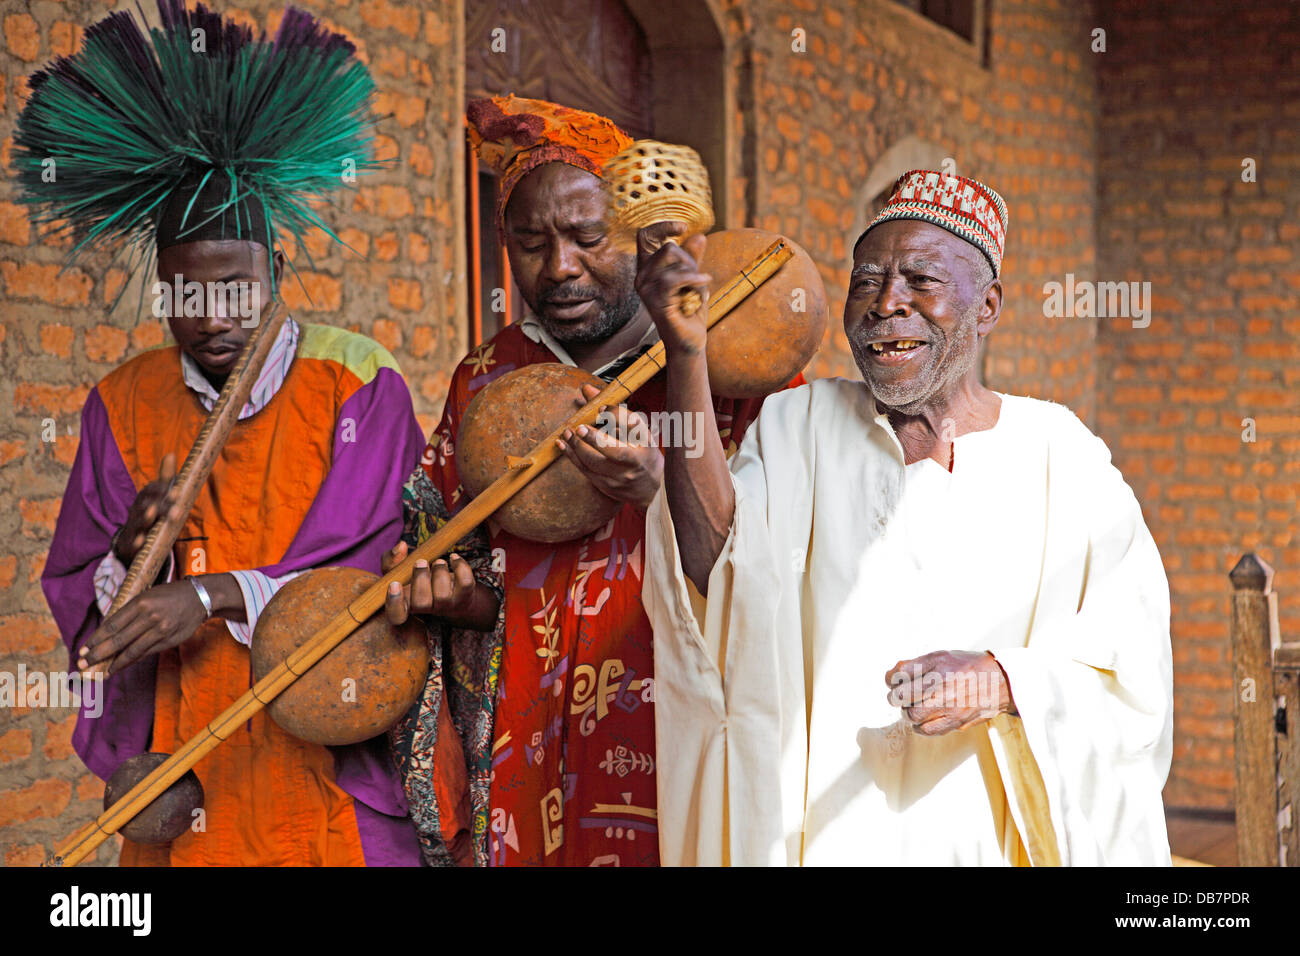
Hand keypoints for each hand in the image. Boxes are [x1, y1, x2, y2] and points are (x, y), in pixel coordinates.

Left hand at [79, 579, 208, 674]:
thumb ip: (129, 613)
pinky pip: (145, 653)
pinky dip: (130, 661)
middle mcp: (150, 616)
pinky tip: (120, 666)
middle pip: (118, 640)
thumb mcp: (147, 596)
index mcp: (141, 602)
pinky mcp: (169, 640)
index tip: (83, 649)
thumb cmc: (168, 595)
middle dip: (98, 654)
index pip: (112, 625)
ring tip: (100, 672)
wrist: (200, 597)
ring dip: (113, 663)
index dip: (96, 639)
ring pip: (132, 650)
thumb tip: (108, 633)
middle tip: (83, 664)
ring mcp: (160, 630)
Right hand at [113, 452, 181, 564]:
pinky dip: (136, 542)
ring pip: (139, 522)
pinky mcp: (130, 542)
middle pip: (148, 506)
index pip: (152, 491)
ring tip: (152, 514)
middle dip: (160, 506)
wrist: (129, 539)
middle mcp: (138, 510)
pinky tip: (141, 542)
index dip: (163, 490)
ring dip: (146, 518)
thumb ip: (165, 478)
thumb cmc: (150, 512)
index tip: (177, 492)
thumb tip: (171, 453)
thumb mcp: (158, 496)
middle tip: (174, 508)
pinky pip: (132, 542)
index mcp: (146, 498)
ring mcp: (133, 526)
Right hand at [383, 540, 477, 625]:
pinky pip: (465, 583)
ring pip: (443, 595)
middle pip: (421, 603)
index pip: (396, 615)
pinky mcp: (465, 597)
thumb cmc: (420, 582)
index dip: (394, 603)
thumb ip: (392, 560)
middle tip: (421, 562)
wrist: (453, 594)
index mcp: (406, 605)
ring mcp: (447, 606)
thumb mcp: (401, 573)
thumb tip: (401, 546)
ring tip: (438, 562)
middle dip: (420, 579)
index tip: (394, 584)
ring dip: (439, 572)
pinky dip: (460, 566)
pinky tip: (453, 558)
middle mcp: (426, 610)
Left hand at [556, 384, 663, 509]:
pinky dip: (571, 456)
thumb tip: (586, 389)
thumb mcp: (637, 430)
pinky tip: (562, 444)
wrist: (650, 488)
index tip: (602, 408)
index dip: (617, 416)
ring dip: (577, 446)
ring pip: (594, 463)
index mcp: (646, 444)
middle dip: (596, 440)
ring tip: (568, 432)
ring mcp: (619, 477)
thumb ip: (611, 409)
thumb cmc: (643, 452)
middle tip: (580, 428)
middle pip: (616, 452)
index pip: (633, 428)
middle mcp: (635, 462)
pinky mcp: (605, 485)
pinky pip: (584, 470)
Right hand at [634, 221, 709, 355]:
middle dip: (690, 259)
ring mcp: (645, 289)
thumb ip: (693, 258)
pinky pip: (674, 277)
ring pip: (672, 257)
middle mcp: (641, 277)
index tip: (683, 227)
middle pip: (668, 247)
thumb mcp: (694, 279)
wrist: (689, 340)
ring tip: (697, 289)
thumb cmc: (690, 311)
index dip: (662, 226)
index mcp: (647, 269)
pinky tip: (706, 282)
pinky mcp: (655, 300)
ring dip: (693, 271)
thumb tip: (699, 236)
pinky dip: (693, 278)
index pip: (644, 236)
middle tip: (697, 280)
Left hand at [885, 650, 1016, 736]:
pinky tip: (922, 720)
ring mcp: (950, 706)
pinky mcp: (956, 722)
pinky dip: (919, 727)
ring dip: (907, 712)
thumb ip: (916, 664)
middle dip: (895, 697)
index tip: (893, 681)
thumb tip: (892, 675)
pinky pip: (928, 730)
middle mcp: (943, 686)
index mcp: (938, 666)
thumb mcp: (941, 656)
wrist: (999, 681)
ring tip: (913, 707)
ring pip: (912, 715)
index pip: (900, 674)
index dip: (891, 678)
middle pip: (902, 697)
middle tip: (899, 696)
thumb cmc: (967, 666)